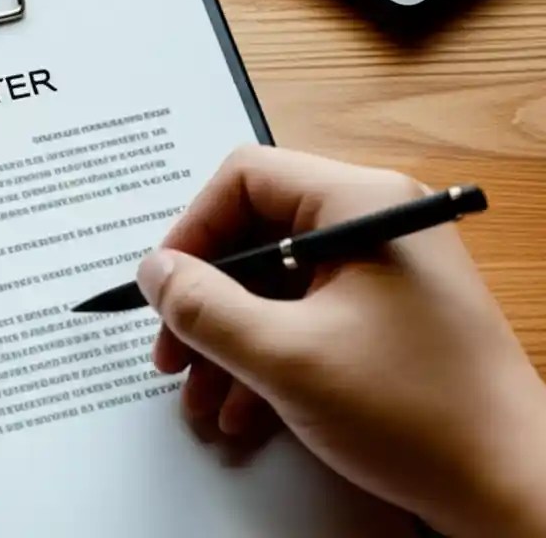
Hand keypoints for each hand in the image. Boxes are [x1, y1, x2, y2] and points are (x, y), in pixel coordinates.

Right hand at [138, 146, 545, 537]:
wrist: (510, 487)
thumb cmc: (418, 412)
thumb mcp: (285, 358)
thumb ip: (204, 308)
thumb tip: (155, 271)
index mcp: (361, 204)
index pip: (247, 178)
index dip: (192, 231)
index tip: (164, 286)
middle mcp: (375, 223)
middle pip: (256, 234)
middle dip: (205, 302)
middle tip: (170, 351)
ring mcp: (383, 270)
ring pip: (274, 285)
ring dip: (227, 341)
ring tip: (202, 398)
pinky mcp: (386, 314)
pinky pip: (305, 316)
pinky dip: (266, 357)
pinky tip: (244, 410)